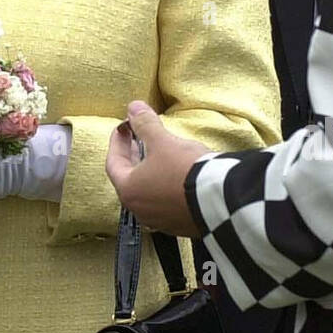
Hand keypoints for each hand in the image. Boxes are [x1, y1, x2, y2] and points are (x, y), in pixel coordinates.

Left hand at [105, 101, 209, 236]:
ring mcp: (159, 219)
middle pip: (129, 178)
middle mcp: (140, 209)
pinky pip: (165, 201)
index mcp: (129, 190)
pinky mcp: (179, 224)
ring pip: (148, 191)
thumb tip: (134, 108)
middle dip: (133, 155)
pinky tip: (176, 174)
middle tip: (136, 138)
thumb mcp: (163, 142)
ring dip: (149, 170)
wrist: (219, 201)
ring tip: (157, 153)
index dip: (117, 141)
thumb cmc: (184, 171)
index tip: (123, 128)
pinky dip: (164, 185)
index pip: (113, 162)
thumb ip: (145, 123)